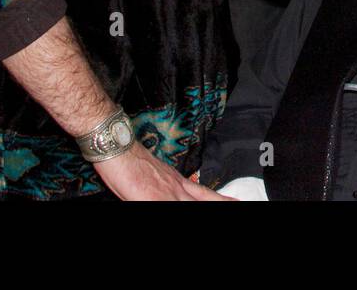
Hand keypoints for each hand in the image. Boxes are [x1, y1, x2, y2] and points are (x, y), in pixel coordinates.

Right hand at [94, 142, 234, 200]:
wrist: (118, 147)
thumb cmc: (130, 160)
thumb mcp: (154, 175)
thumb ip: (164, 187)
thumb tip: (166, 193)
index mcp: (177, 181)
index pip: (204, 193)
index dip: (220, 199)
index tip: (234, 201)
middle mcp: (176, 187)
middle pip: (204, 199)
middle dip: (221, 202)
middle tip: (239, 204)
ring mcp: (167, 193)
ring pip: (192, 204)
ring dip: (204, 207)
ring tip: (231, 206)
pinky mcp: (154, 199)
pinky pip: (168, 208)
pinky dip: (176, 208)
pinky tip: (180, 210)